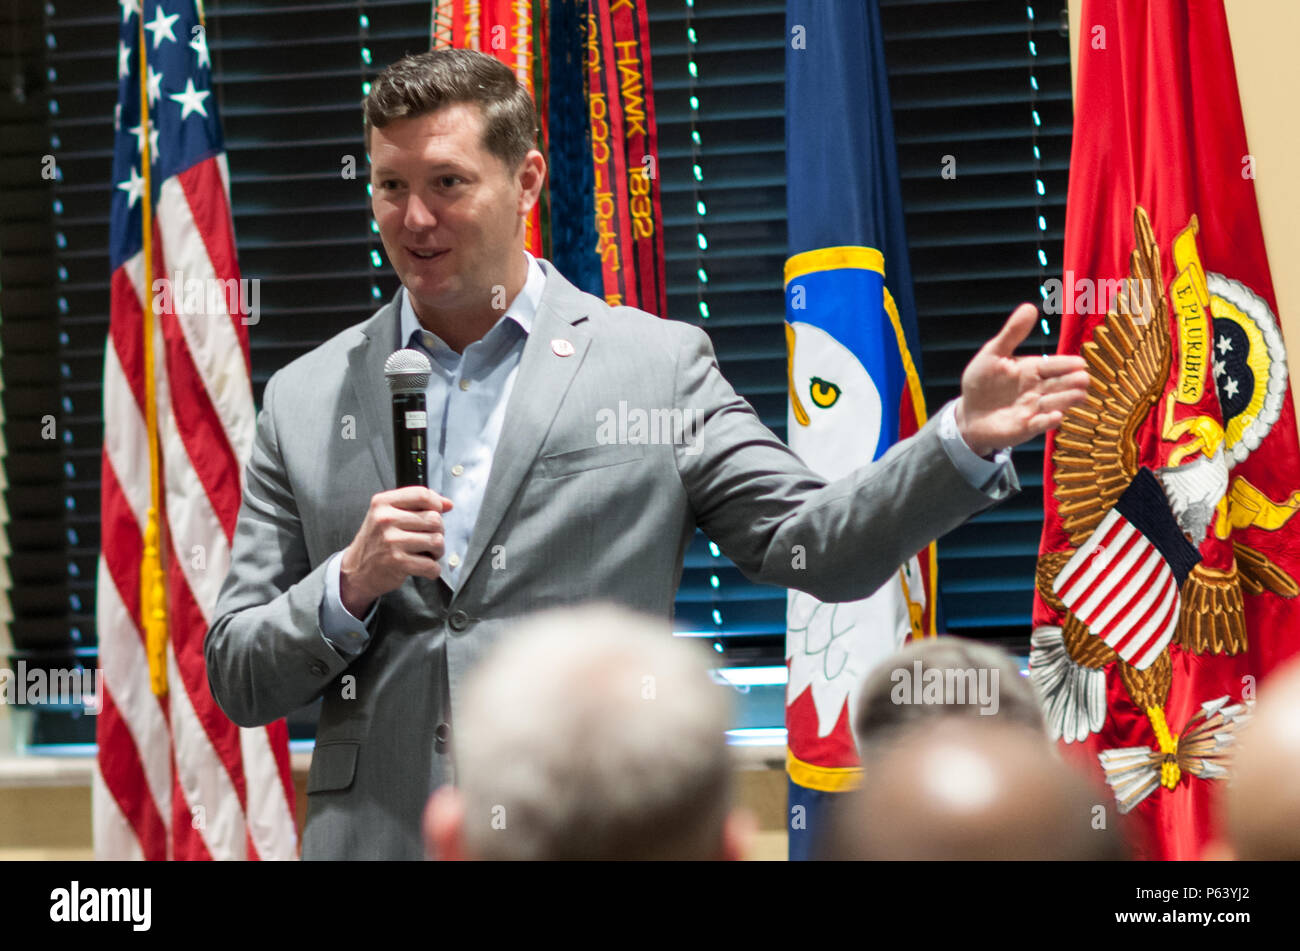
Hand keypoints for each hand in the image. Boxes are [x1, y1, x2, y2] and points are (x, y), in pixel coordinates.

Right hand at [339, 487, 453, 616]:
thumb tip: (448, 504)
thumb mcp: (387, 515)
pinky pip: (431, 565)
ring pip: (437, 541)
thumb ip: (416, 505)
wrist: (356, 570)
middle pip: (434, 519)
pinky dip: (433, 570)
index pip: (421, 494)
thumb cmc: (376, 542)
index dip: (437, 503)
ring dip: (438, 551)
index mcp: (383, 503)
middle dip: (439, 532)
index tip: (439, 512)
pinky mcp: (398, 562)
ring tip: (427, 553)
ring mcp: (391, 541)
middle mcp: (386, 519)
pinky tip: (424, 568)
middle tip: (429, 539)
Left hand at [954, 303, 1089, 456]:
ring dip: (1066, 399)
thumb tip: (1030, 307)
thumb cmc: (982, 382)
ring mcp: (1037, 408)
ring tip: (1075, 395)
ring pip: (1061, 402)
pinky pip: (1043, 424)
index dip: (1069, 364)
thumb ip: (1012, 333)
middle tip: (1082, 379)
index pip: (1058, 364)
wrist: (969, 413)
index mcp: (1035, 368)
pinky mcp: (1028, 427)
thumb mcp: (993, 354)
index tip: (1080, 363)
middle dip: (1075, 382)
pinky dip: (1049, 420)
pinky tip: (1055, 416)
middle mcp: (1041, 388)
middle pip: (1067, 383)